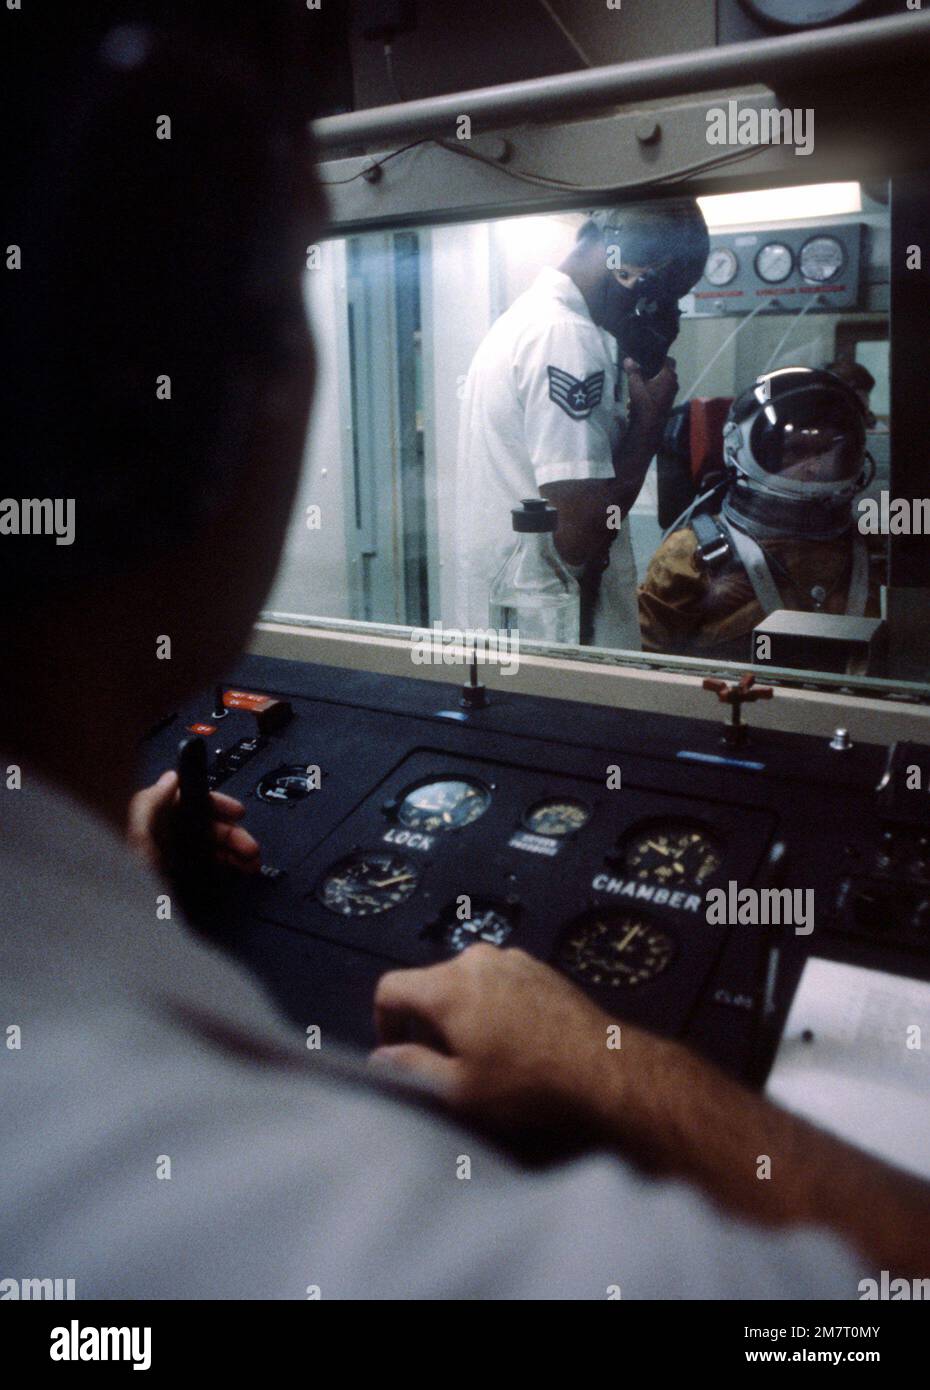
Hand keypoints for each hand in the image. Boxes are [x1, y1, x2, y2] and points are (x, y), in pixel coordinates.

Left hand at [127, 769, 261, 877]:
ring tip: (251, 864)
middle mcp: (166, 839)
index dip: (217, 804)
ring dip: (236, 852)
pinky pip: (211, 869)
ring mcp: (175, 861)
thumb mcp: (134, 839)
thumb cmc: (122, 881)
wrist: (121, 924)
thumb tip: (170, 778)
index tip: (238, 813)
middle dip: (233, 835)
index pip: (192, 802)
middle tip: (251, 849)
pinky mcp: (181, 882)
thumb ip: (149, 805)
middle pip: (208, 827)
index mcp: (155, 822)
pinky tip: (239, 872)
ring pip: (213, 848)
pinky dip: (228, 868)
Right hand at [371, 944, 676, 1145]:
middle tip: (444, 1061)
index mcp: (447, 986)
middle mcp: (475, 960)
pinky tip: (515, 1038)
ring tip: (484, 1051)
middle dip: (427, 1020)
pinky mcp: (539, 966)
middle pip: (430, 983)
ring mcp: (511, 958)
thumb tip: (380, 1058)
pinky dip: (493, 1003)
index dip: (384, 1021)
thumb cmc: (524, 1082)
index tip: (397, 1052)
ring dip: (463, 1011)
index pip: (390, 988)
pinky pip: (499, 979)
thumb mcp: (459, 1088)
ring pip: (466, 980)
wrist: (601, 1066)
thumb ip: (411, 1068)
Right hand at [623, 355, 678, 434]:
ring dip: (652, 383)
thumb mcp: (635, 384)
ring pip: (662, 383)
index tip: (647, 359)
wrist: (648, 427)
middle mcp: (674, 383)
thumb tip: (628, 359)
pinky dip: (652, 393)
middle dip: (654, 371)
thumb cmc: (644, 403)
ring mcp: (672, 394)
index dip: (658, 358)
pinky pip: (661, 393)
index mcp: (669, 376)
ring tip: (638, 387)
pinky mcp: (668, 403)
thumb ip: (632, 371)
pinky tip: (640, 398)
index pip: (668, 359)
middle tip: (642, 372)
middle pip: (665, 372)